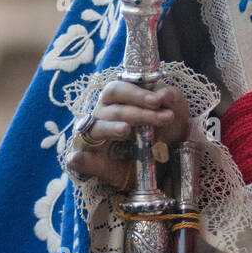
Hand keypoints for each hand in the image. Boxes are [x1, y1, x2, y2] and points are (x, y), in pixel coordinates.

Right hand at [66, 82, 189, 190]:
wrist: (164, 164)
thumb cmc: (165, 130)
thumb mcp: (176, 113)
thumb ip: (172, 99)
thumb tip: (164, 93)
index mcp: (118, 99)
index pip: (118, 89)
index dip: (136, 93)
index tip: (157, 101)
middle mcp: (103, 115)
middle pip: (113, 109)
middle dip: (138, 113)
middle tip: (162, 119)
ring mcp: (95, 138)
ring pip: (97, 128)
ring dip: (112, 128)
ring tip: (127, 131)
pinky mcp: (93, 161)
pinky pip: (80, 159)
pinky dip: (78, 159)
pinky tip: (76, 158)